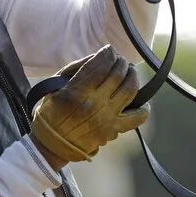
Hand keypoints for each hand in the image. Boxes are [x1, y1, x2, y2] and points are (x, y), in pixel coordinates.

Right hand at [30, 45, 149, 168]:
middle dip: (120, 62)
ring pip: (130, 89)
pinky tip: (141, 100)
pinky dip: (143, 107)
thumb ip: (77, 69)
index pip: (102, 64)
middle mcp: (94, 104)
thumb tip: (100, 57)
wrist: (52, 146)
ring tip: (130, 72)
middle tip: (119, 60)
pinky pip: (137, 117)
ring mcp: (107, 118)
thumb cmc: (51, 114)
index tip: (109, 50)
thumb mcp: (54, 87)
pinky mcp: (114, 130)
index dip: (108, 53)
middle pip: (118, 73)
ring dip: (133, 76)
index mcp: (76, 92)